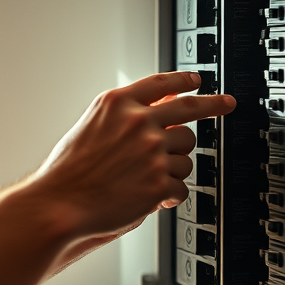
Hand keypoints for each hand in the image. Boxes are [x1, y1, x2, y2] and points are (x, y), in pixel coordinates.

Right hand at [27, 71, 235, 238]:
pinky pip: (181, 186)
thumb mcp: (90, 127)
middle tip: (225, 103)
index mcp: (117, 104)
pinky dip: (169, 195)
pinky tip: (152, 198)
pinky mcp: (159, 183)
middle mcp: (138, 123)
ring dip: (173, 167)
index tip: (197, 80)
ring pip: (186, 154)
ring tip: (146, 178)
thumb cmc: (68, 171)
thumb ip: (121, 116)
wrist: (59, 204)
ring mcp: (151, 152)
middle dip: (213, 105)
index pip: (160, 83)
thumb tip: (156, 110)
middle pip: (190, 110)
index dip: (183, 80)